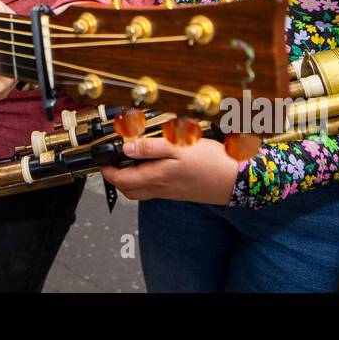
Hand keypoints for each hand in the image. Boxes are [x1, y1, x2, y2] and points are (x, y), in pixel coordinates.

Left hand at [100, 137, 241, 203]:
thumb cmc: (210, 163)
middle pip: (128, 190)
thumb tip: (126, 147)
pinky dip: (146, 179)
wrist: (237, 181)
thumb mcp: (179, 147)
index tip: (102, 161)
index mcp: (156, 178)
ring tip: (130, 161)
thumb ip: (150, 148)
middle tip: (112, 162)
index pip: (121, 180)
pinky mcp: (179, 192)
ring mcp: (170, 193)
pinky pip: (155, 190)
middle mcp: (160, 189)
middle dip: (116, 178)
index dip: (107, 171)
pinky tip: (153, 165)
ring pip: (141, 192)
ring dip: (130, 180)